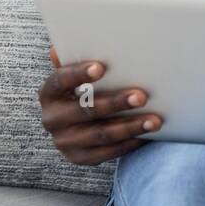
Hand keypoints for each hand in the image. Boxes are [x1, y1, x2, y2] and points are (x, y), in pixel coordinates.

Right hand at [38, 46, 160, 164]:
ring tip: (155, 120)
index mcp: (49, 93)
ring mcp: (65, 141)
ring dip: (130, 127)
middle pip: (85, 110)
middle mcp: (52, 119)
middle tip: (142, 96)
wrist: (74, 125)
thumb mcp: (76, 74)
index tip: (101, 67)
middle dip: (116, 103)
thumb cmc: (82, 90)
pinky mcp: (79, 158)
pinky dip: (128, 144)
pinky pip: (107, 153)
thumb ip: (74, 58)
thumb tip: (60, 46)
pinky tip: (146, 136)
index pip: (60, 81)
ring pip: (101, 134)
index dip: (79, 74)